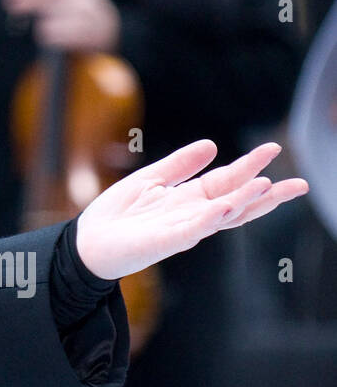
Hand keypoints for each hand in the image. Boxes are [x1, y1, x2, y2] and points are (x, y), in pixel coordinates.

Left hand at [4, 0, 119, 50]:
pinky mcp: (91, 34)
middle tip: (9, 0)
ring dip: (42, 20)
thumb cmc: (83, 14)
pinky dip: (52, 35)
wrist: (115, 33)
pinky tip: (46, 36)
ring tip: (41, 26)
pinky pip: (63, 34)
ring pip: (57, 14)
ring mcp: (90, 14)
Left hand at [75, 140, 307, 279]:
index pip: (228, 181)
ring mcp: (182, 229)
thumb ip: (180, 164)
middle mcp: (192, 215)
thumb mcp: (150, 179)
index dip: (250, 166)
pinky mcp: (165, 242)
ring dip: (245, 202)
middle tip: (299, 183)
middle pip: (237, 203)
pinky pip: (192, 229)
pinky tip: (225, 206)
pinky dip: (210, 218)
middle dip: (267, 194)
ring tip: (268, 187)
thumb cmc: (118, 214)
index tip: (273, 149)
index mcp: (190, 199)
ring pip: (221, 216)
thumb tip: (212, 144)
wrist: (88, 241)